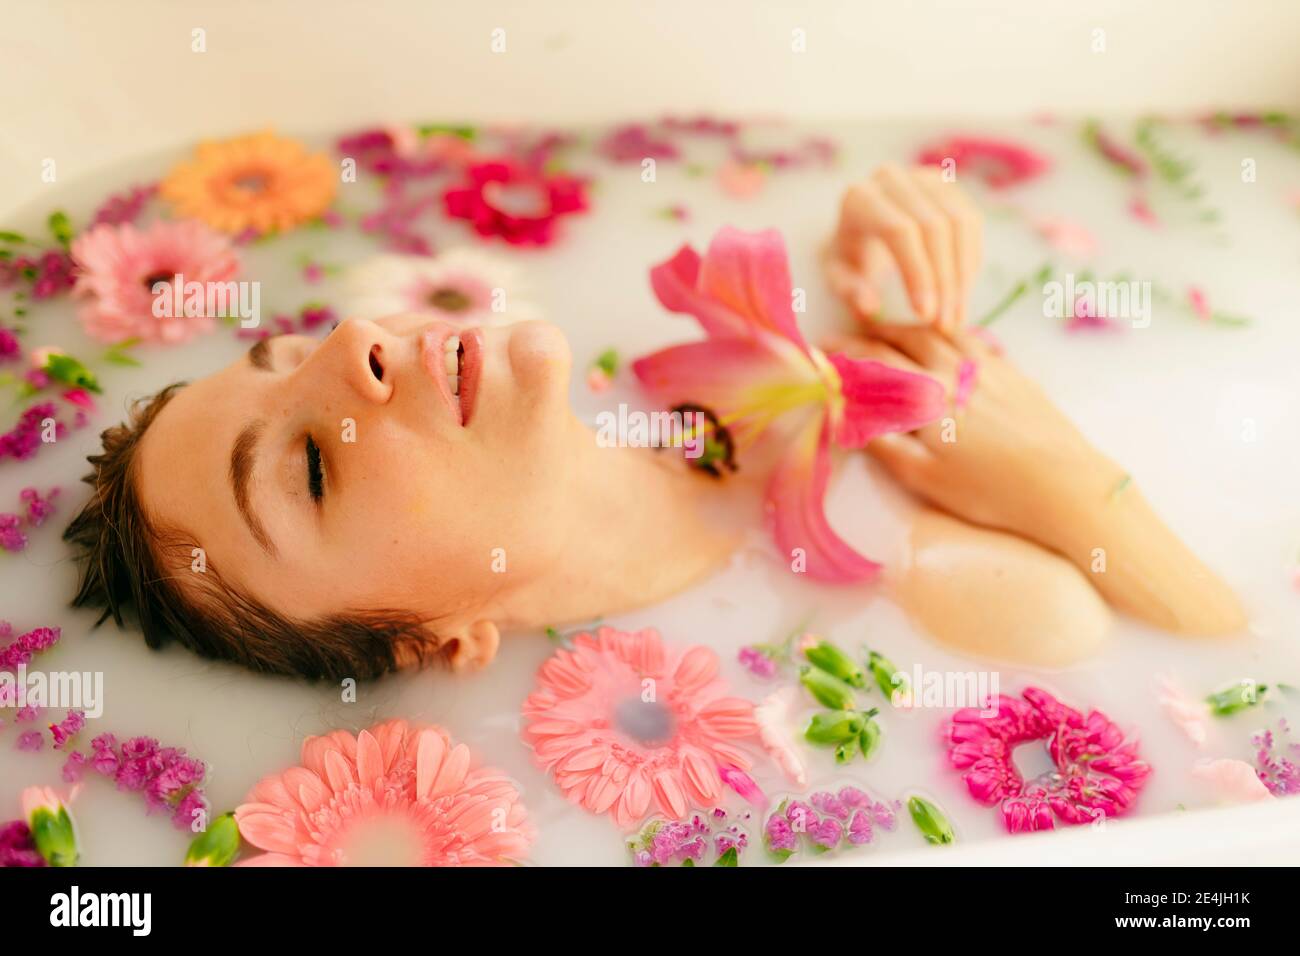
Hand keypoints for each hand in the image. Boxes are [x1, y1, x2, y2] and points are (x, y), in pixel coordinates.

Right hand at [824, 323, 1113, 536]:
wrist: (1064, 485)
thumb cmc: (989, 492)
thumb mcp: (925, 478)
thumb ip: (884, 443)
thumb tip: (848, 417)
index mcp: (926, 396)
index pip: (875, 364)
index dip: (844, 355)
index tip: (821, 351)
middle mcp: (953, 371)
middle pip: (905, 339)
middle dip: (872, 334)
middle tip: (850, 334)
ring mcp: (987, 368)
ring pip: (939, 334)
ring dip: (909, 328)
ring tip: (891, 331)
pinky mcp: (1013, 374)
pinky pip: (972, 340)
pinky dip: (948, 333)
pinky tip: (945, 340)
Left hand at [825, 164, 982, 331]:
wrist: (860, 229)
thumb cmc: (848, 259)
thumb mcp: (838, 279)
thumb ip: (850, 292)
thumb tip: (870, 307)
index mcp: (860, 198)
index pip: (899, 231)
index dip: (918, 273)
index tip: (925, 315)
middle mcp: (893, 179)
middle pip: (935, 226)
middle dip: (945, 280)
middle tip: (946, 323)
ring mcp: (923, 178)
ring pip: (960, 223)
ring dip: (964, 274)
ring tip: (957, 315)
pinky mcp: (948, 186)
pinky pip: (971, 223)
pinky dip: (971, 261)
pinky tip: (962, 293)